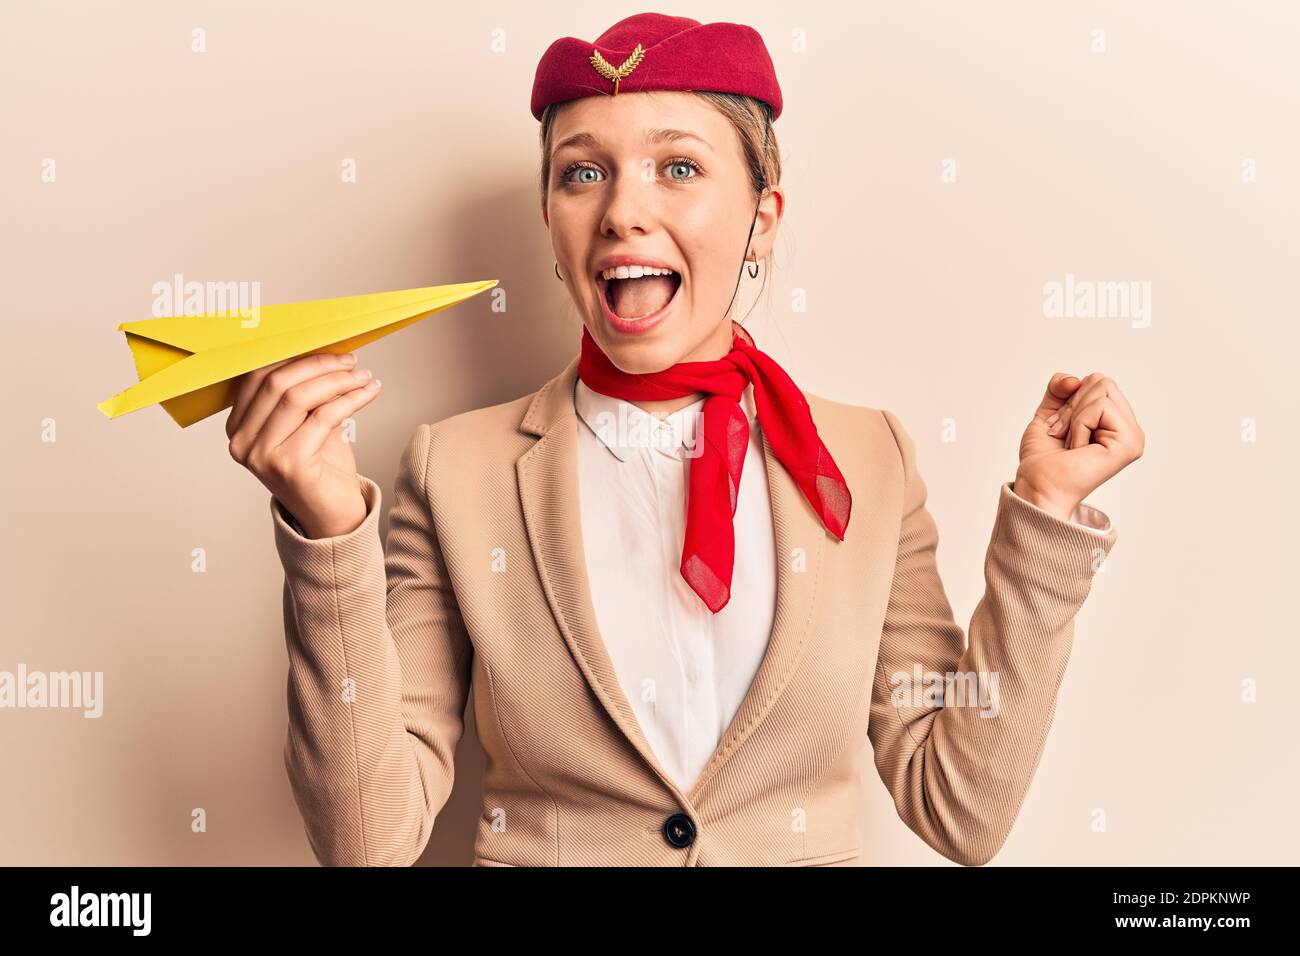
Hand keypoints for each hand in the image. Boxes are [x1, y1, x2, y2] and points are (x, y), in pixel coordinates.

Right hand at [226, 351, 382, 537]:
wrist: (333, 517)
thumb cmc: (321, 469)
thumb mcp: (307, 424)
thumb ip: (305, 394)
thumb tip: (326, 353)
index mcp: (238, 428)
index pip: (259, 377)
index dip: (297, 358)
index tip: (331, 353)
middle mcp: (242, 443)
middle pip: (278, 383)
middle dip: (320, 366)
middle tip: (352, 361)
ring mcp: (261, 456)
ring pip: (298, 397)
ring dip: (337, 381)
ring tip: (363, 376)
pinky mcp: (289, 466)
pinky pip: (323, 417)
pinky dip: (350, 399)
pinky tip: (368, 392)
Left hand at [1013, 372, 1144, 519]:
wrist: (1038, 485)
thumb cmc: (1043, 458)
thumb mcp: (1049, 412)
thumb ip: (1060, 387)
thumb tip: (1074, 379)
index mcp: (1115, 421)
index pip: (1097, 380)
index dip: (1070, 399)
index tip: (1061, 428)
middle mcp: (1129, 428)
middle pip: (1102, 381)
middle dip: (1073, 406)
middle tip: (1064, 436)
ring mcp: (1133, 436)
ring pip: (1102, 390)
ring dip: (1074, 417)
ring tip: (1072, 444)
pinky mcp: (1130, 443)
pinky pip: (1100, 407)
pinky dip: (1079, 425)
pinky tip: (1078, 449)